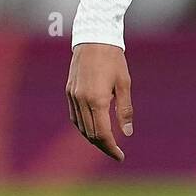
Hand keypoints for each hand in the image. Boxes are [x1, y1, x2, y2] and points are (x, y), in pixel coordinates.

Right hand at [65, 44, 132, 160]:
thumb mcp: (125, 84)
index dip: (111, 148)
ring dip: (93, 138)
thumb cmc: (114, 60)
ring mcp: (73, 96)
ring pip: (81, 127)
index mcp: (98, 100)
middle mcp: (82, 101)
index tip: (121, 157)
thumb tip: (127, 133)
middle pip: (90, 134)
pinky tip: (93, 129)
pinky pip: (75, 117)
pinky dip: (83, 127)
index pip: (103, 134)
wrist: (94, 39)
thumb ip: (125, 110)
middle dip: (103, 146)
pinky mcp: (69, 91)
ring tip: (107, 143)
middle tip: (116, 153)